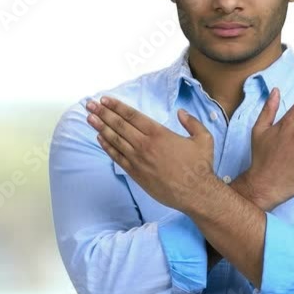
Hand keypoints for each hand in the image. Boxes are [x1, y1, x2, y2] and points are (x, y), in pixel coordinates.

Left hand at [85, 96, 217, 213]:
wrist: (195, 193)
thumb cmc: (200, 165)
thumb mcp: (203, 138)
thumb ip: (192, 122)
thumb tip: (181, 112)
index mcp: (159, 133)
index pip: (132, 116)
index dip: (117, 106)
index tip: (105, 100)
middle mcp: (145, 144)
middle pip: (119, 125)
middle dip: (103, 113)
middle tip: (90, 105)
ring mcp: (138, 159)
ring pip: (115, 140)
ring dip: (101, 128)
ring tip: (90, 118)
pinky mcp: (136, 173)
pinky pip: (117, 157)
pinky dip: (107, 147)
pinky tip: (100, 139)